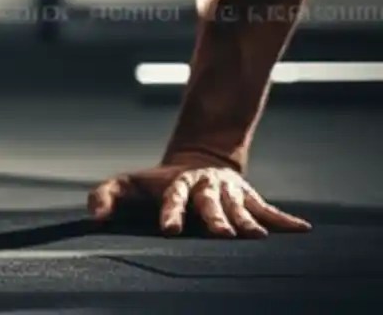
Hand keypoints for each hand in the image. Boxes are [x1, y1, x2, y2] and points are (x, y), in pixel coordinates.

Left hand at [87, 160, 310, 237]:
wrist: (194, 161)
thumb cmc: (154, 183)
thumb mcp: (127, 184)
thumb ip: (105, 196)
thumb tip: (96, 217)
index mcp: (176, 185)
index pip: (172, 199)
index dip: (170, 213)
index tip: (168, 230)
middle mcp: (205, 187)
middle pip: (210, 203)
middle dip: (216, 219)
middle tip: (222, 235)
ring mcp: (229, 191)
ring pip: (240, 207)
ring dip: (248, 221)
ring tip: (258, 237)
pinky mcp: (248, 197)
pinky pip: (268, 209)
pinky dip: (284, 220)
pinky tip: (303, 230)